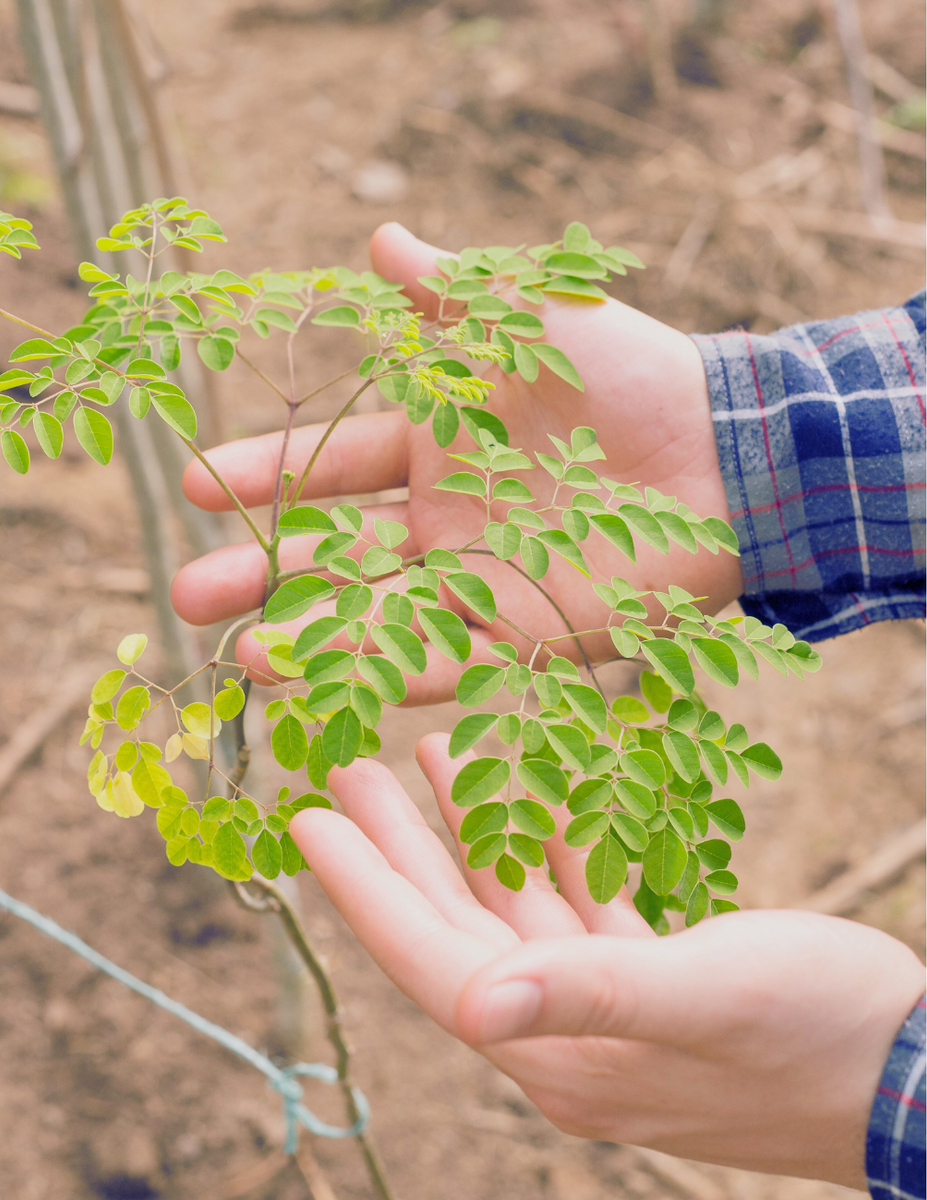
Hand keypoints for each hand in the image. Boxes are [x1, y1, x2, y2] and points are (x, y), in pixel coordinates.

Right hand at [172, 223, 743, 698]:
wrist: (724, 454)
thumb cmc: (630, 376)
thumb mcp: (530, 320)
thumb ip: (453, 294)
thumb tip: (378, 238)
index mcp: (434, 446)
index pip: (329, 464)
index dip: (261, 472)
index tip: (193, 481)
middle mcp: (443, 521)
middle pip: (332, 553)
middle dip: (258, 572)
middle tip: (185, 596)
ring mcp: (478, 584)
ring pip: (374, 616)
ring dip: (306, 636)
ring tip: (237, 654)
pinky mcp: (522, 638)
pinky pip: (441, 661)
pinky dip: (381, 672)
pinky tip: (319, 682)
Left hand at [289, 733, 924, 1188]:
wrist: (915, 1070)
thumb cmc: (818, 1036)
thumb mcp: (704, 1000)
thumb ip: (588, 996)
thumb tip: (472, 1007)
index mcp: (556, 1048)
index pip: (428, 959)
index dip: (364, 889)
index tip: (307, 820)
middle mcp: (564, 1033)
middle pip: (454, 924)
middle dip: (398, 846)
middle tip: (347, 768)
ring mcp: (607, 1009)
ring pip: (513, 905)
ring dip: (471, 832)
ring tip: (433, 753)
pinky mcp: (653, 981)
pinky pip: (576, 904)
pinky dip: (550, 845)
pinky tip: (534, 792)